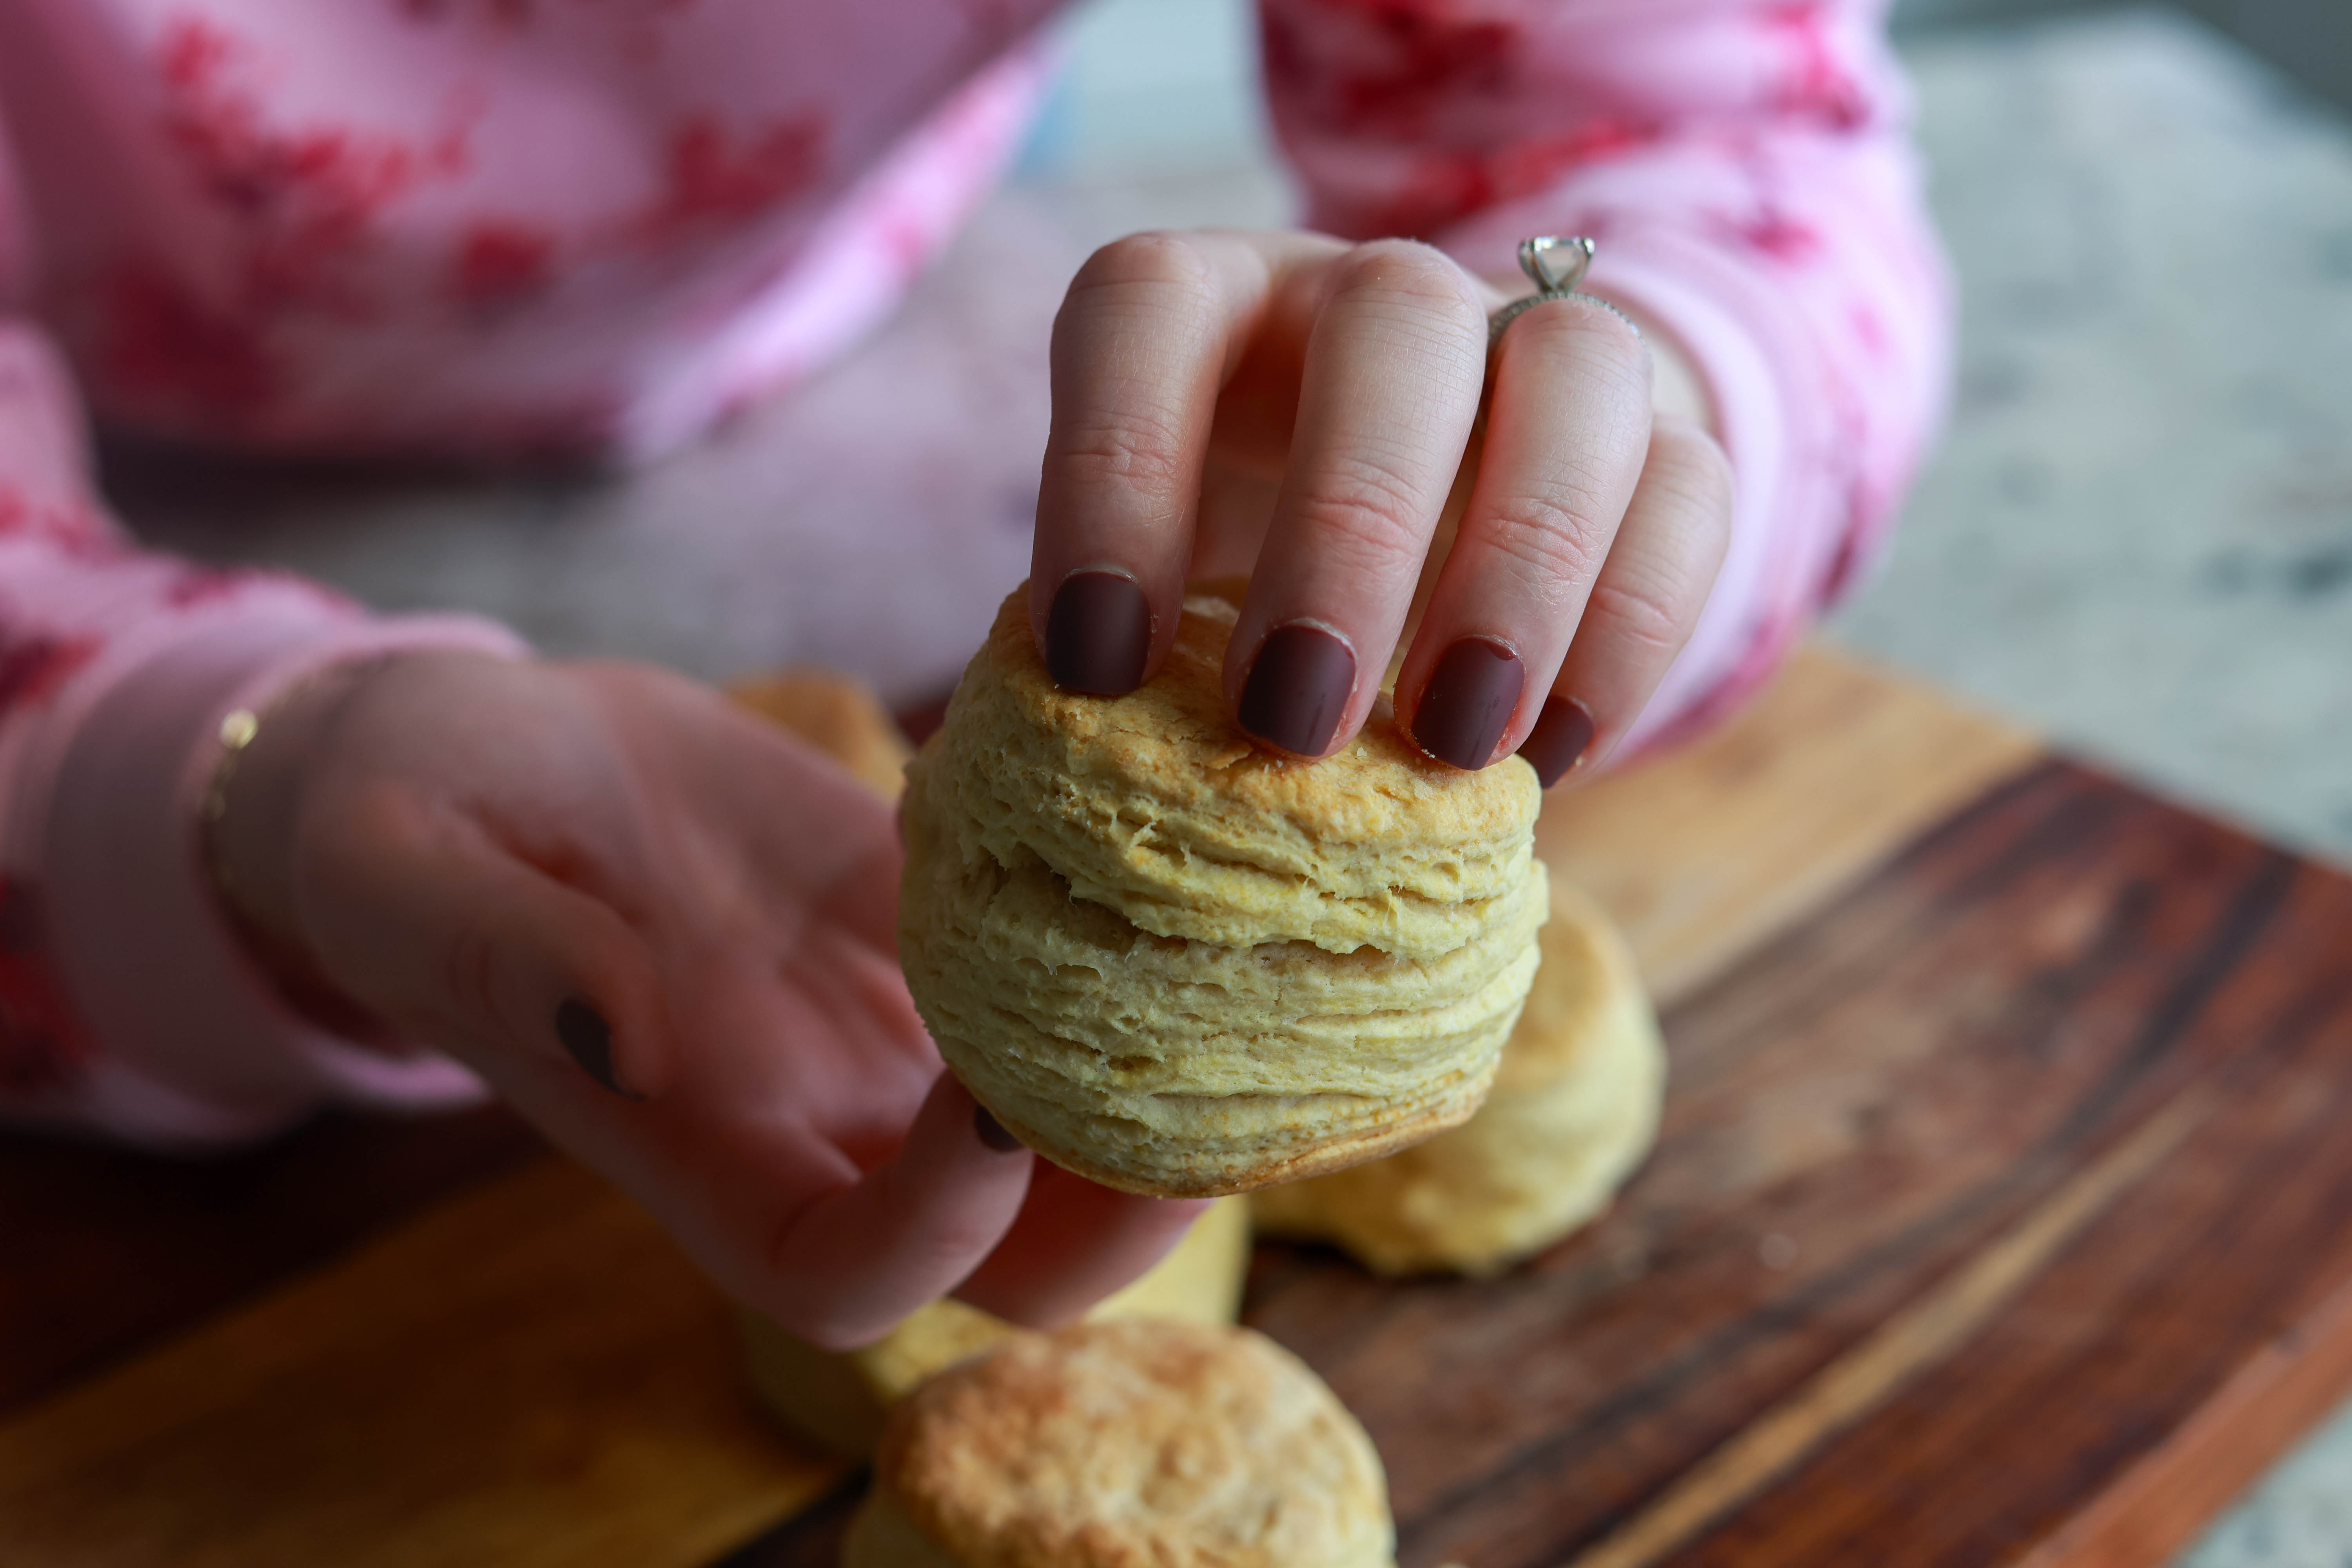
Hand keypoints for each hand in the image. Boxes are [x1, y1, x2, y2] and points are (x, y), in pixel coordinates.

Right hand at [208, 650, 1201, 1347]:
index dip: (941, 1226)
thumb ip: (505, 956)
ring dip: (1166, 1082)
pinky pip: (1062, 971)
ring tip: (1242, 958)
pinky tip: (1174, 825)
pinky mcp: (931, 925)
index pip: (844, 1276)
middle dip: (1122, 1206)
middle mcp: (813, 1119)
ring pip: (1073, 1132)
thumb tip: (622, 1030)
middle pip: (1012, 1256)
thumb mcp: (408, 870)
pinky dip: (1133, 937)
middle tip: (1209, 1071)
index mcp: (693, 1147)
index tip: (1003, 1099)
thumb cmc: (409, 817)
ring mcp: (885, 1031)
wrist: (481, 749)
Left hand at [1029, 229, 1732, 782]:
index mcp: (1219, 303)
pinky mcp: (1666, 437)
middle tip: (1291, 722)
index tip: (1094, 669)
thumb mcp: (1157, 584)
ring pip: (1578, 376)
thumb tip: (1052, 807)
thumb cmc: (1238, 576)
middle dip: (1347, 529)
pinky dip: (1627, 635)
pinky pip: (1691, 494)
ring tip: (1450, 749)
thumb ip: (1114, 656)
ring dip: (1518, 568)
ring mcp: (1538, 348)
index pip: (1149, 310)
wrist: (1426, 523)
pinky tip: (1546, 761)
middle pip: (1394, 324)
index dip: (1111, 475)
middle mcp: (1379, 294)